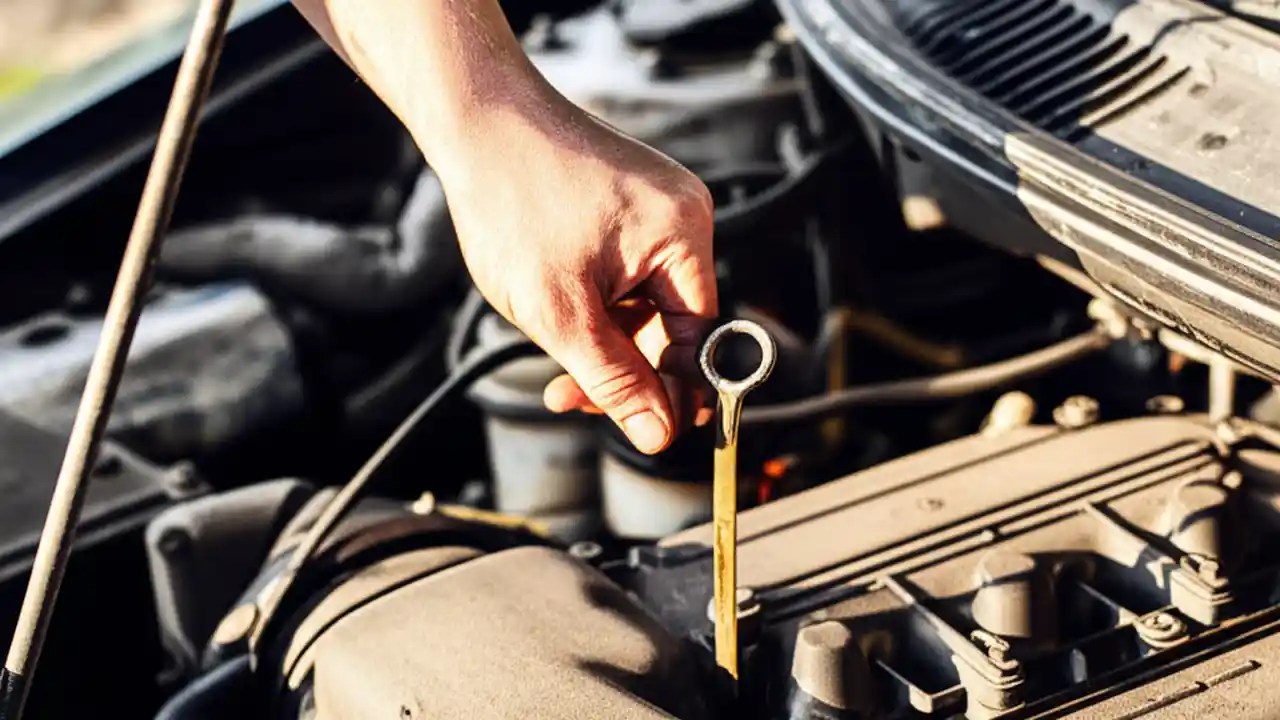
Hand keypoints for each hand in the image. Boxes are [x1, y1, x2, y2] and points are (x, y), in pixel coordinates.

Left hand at [432, 87, 717, 453]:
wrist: (477, 122)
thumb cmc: (512, 200)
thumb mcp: (560, 313)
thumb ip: (614, 380)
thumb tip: (658, 434)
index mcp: (682, 236)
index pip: (698, 340)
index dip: (673, 392)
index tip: (647, 431)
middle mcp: (682, 216)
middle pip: (671, 324)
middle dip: (622, 365)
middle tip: (571, 398)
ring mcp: (656, 207)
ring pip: (643, 303)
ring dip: (601, 337)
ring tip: (550, 347)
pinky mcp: (629, 204)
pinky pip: (627, 274)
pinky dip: (596, 303)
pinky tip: (559, 310)